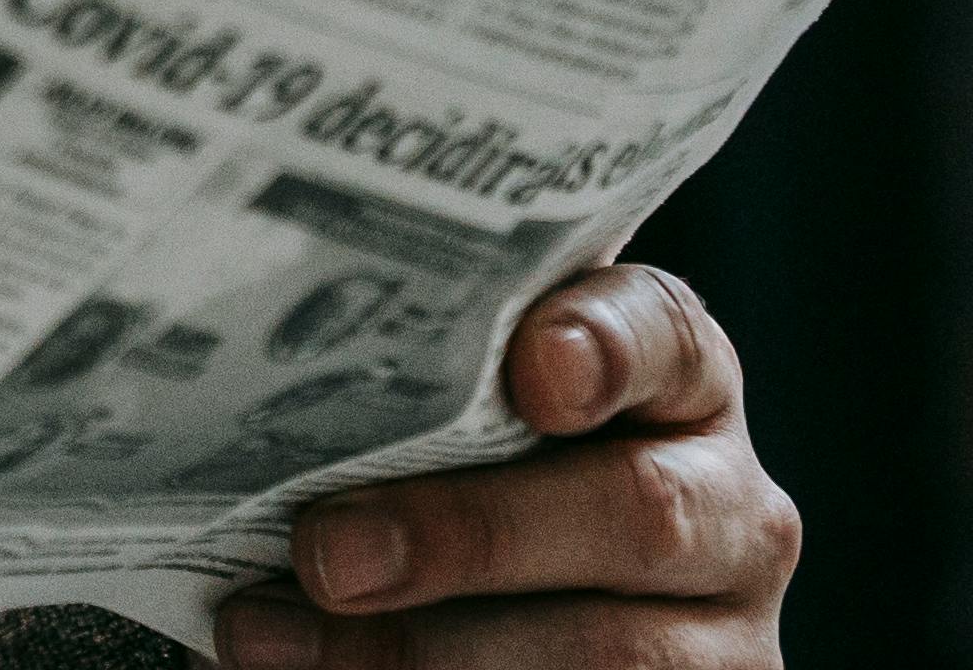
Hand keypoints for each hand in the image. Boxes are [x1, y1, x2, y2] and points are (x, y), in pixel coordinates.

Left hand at [217, 266, 792, 669]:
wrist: (472, 622)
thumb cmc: (430, 486)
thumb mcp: (434, 427)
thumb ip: (403, 389)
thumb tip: (247, 382)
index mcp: (670, 383)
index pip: (663, 334)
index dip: (603, 346)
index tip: (531, 371)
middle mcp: (725, 503)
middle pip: (637, 512)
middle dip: (469, 535)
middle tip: (324, 554)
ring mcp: (725, 634)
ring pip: (609, 652)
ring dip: (419, 651)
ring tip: (264, 636)